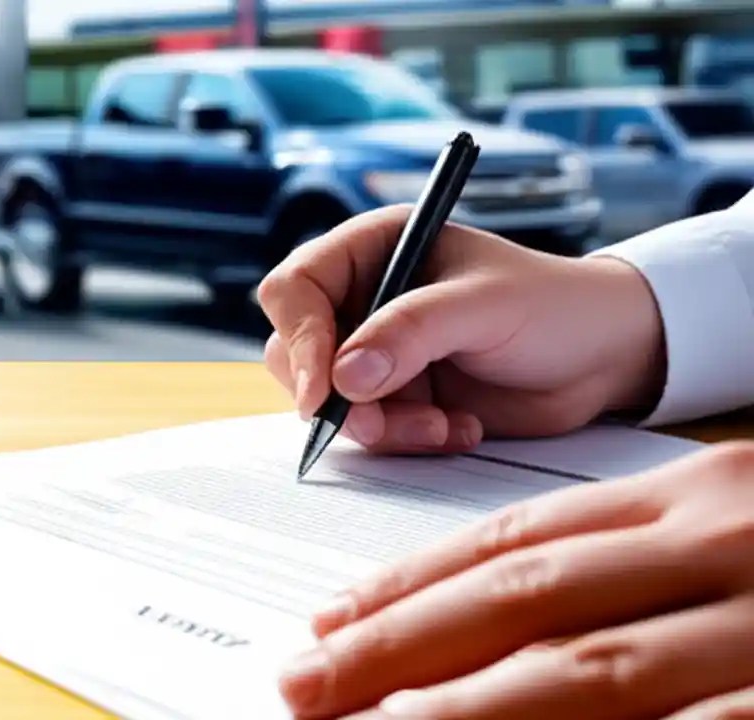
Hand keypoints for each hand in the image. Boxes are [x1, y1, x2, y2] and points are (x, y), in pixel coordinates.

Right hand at [258, 205, 665, 453]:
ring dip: (379, 426)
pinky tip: (457, 428)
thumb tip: (344, 377)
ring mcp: (373, 351)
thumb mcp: (483, 307)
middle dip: (335, 396)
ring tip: (441, 425)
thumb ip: (412, 333)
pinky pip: (366, 430)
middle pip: (295, 350)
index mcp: (372, 248)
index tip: (324, 389)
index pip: (296, 287)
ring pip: (327, 400)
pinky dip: (405, 440)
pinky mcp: (393, 397)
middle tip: (376, 424)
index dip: (301, 337)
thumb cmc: (553, 307)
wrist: (604, 358)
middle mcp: (362, 297)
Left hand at [278, 441, 753, 718]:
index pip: (520, 537)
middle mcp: (716, 546)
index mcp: (690, 498)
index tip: (329, 619)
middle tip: (307, 683)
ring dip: (463, 707)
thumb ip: (627, 558)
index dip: (412, 583)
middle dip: (401, 647)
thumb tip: (502, 617)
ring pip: (586, 668)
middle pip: (526, 597)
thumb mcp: (730, 524)